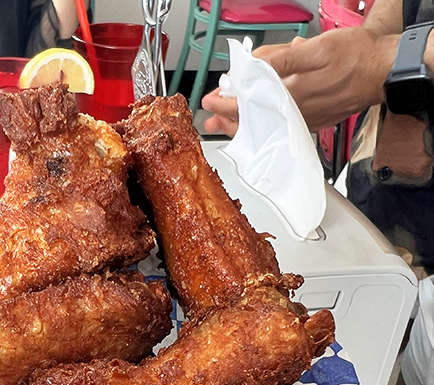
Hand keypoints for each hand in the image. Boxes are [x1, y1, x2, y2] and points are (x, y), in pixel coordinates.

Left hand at [200, 28, 398, 135]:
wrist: (384, 71)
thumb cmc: (357, 58)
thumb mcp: (317, 49)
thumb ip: (282, 60)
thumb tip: (255, 67)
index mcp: (293, 93)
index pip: (250, 101)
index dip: (227, 100)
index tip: (212, 98)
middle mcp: (296, 111)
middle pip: (254, 118)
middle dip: (228, 117)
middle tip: (210, 117)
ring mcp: (305, 118)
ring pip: (266, 124)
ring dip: (244, 123)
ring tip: (225, 124)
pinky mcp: (313, 119)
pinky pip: (281, 125)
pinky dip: (266, 123)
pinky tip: (259, 122)